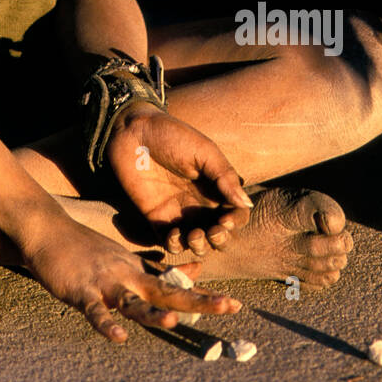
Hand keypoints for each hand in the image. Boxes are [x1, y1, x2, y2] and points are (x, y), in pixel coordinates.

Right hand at [18, 212, 241, 342]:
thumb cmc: (85, 248)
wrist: (48, 229)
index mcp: (136, 270)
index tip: (234, 304)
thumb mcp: (123, 257)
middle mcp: (126, 274)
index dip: (203, 294)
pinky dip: (106, 323)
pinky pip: (95, 310)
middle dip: (198, 300)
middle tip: (229, 306)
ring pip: (132, 300)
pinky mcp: (81, 290)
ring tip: (174, 320)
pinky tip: (118, 336)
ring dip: (152, 311)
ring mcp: (104, 281)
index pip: (174, 284)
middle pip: (165, 290)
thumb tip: (191, 270)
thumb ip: (154, 267)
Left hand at [105, 104, 253, 254]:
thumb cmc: (172, 136)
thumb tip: (247, 204)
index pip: (235, 214)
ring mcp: (179, 213)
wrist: (134, 134)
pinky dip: (174, 246)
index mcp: (216, 188)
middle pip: (219, 235)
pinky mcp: (157, 219)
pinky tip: (172, 235)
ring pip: (197, 243)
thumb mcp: (204, 151)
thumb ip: (225, 177)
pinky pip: (170, 242)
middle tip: (212, 232)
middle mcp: (200, 204)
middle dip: (219, 240)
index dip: (235, 223)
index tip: (226, 221)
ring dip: (199, 246)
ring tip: (192, 235)